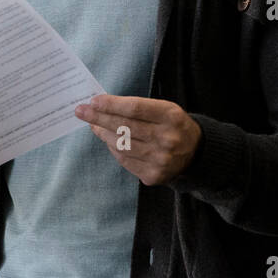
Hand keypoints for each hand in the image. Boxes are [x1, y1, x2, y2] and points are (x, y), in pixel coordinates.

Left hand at [75, 95, 201, 185]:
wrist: (196, 153)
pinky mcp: (154, 176)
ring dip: (103, 133)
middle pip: (125, 127)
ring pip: (121, 145)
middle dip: (99, 117)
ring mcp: (161, 160)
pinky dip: (113, 149)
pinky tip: (108, 140)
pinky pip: (125, 160)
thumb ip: (136, 107)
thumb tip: (101, 107)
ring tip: (94, 125)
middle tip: (81, 111)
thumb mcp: (163, 109)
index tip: (94, 101)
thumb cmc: (172, 125)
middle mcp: (167, 139)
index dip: (111, 105)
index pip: (135, 109)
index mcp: (171, 116)